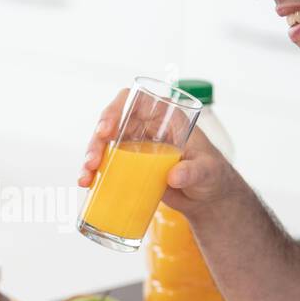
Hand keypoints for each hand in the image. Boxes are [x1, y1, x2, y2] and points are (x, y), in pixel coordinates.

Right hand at [77, 89, 237, 217]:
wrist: (208, 198)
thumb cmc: (213, 175)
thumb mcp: (208, 171)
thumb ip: (194, 171)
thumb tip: (174, 176)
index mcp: (165, 118)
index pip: (134, 102)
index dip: (115, 110)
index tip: (106, 130)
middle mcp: (146, 129)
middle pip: (112, 124)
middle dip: (97, 141)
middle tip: (93, 162)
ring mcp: (135, 149)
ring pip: (104, 145)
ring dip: (91, 158)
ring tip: (86, 178)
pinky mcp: (129, 168)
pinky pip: (106, 165)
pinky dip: (94, 174)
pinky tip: (87, 184)